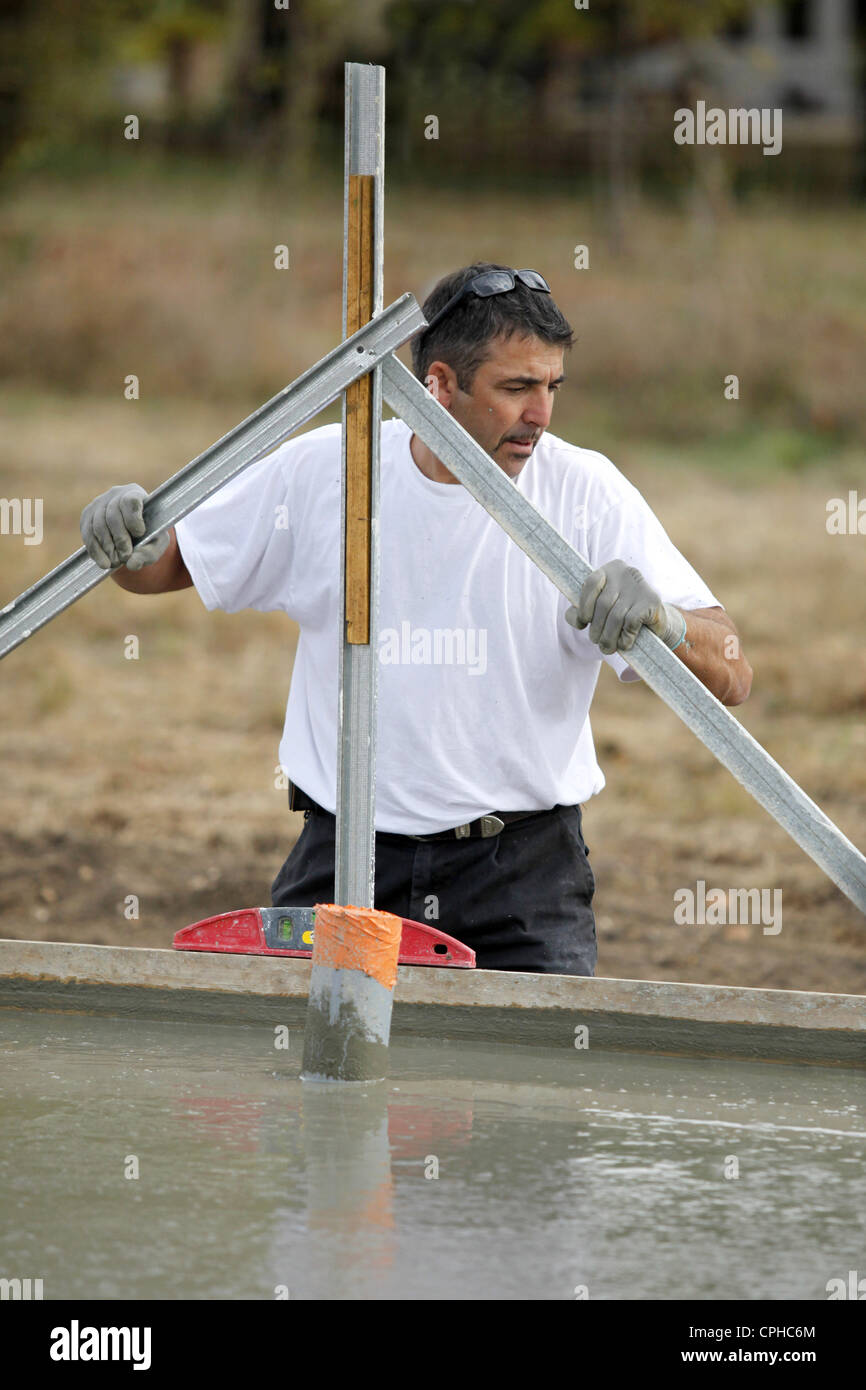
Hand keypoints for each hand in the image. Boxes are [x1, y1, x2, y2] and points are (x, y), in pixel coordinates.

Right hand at [80, 484, 169, 570]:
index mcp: (135, 494)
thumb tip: (132, 563)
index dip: (133, 518)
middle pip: (113, 516)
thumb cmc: (149, 533)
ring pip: (98, 525)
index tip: (139, 533)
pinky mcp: (87, 515)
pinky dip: (95, 550)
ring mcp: (98, 503)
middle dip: (119, 539)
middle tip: (125, 556)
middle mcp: (115, 494)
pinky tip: (104, 563)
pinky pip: (87, 533)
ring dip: (107, 547)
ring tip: (116, 562)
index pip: (130, 501)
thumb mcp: (156, 543)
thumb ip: (149, 552)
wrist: (135, 531)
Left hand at [564, 559, 684, 654]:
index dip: (584, 606)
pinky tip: (624, 644)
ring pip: (616, 616)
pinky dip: (625, 638)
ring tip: (607, 648)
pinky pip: (630, 623)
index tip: (584, 622)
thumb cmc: (622, 615)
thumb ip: (581, 612)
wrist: (656, 623)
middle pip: (603, 604)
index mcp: (610, 570)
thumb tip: (574, 618)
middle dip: (597, 628)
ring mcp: (640, 586)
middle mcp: (626, 573)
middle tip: (597, 642)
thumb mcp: (599, 610)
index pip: (591, 583)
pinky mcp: (651, 601)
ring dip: (609, 637)